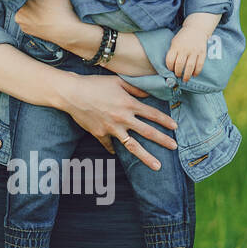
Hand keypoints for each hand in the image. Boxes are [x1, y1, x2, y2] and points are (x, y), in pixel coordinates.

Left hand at [14, 0, 80, 44]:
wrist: (66, 30)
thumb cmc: (59, 6)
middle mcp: (17, 9)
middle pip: (23, 0)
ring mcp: (20, 21)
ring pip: (23, 10)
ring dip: (30, 8)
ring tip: (43, 8)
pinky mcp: (24, 30)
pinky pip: (26, 21)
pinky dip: (31, 18)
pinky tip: (40, 16)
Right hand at [55, 73, 178, 168]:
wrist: (71, 93)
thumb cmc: (94, 84)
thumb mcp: (117, 81)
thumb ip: (135, 88)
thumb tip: (149, 94)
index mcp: (129, 104)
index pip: (152, 114)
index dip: (165, 121)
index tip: (175, 127)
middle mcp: (123, 118)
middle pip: (147, 132)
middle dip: (163, 140)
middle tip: (175, 147)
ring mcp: (111, 128)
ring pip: (132, 146)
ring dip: (146, 156)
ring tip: (157, 166)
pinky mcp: (100, 134)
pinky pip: (109, 145)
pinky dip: (113, 149)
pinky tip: (116, 153)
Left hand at [166, 26, 208, 81]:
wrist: (196, 29)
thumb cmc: (183, 37)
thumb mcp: (174, 42)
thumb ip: (173, 52)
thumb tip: (171, 66)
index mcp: (176, 46)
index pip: (170, 60)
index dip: (169, 67)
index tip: (170, 70)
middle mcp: (185, 49)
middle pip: (179, 65)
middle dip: (177, 72)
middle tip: (177, 75)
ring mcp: (194, 51)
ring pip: (190, 66)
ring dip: (186, 75)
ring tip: (185, 79)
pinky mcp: (202, 53)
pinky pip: (199, 65)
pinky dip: (197, 72)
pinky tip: (194, 75)